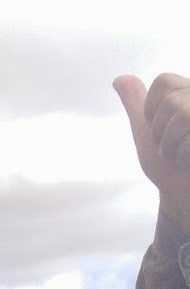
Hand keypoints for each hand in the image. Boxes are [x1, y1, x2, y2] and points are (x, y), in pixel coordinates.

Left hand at [114, 72, 189, 233]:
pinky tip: (188, 163)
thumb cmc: (168, 166)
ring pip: (181, 116)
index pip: (163, 81)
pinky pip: (189, 140)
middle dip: (161, 131)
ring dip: (171, 145)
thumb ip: (136, 103)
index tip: (159, 128)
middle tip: (172, 146)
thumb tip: (118, 79)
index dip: (152, 108)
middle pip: (170, 101)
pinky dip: (183, 156)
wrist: (182, 197)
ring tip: (181, 155)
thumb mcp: (146, 131)